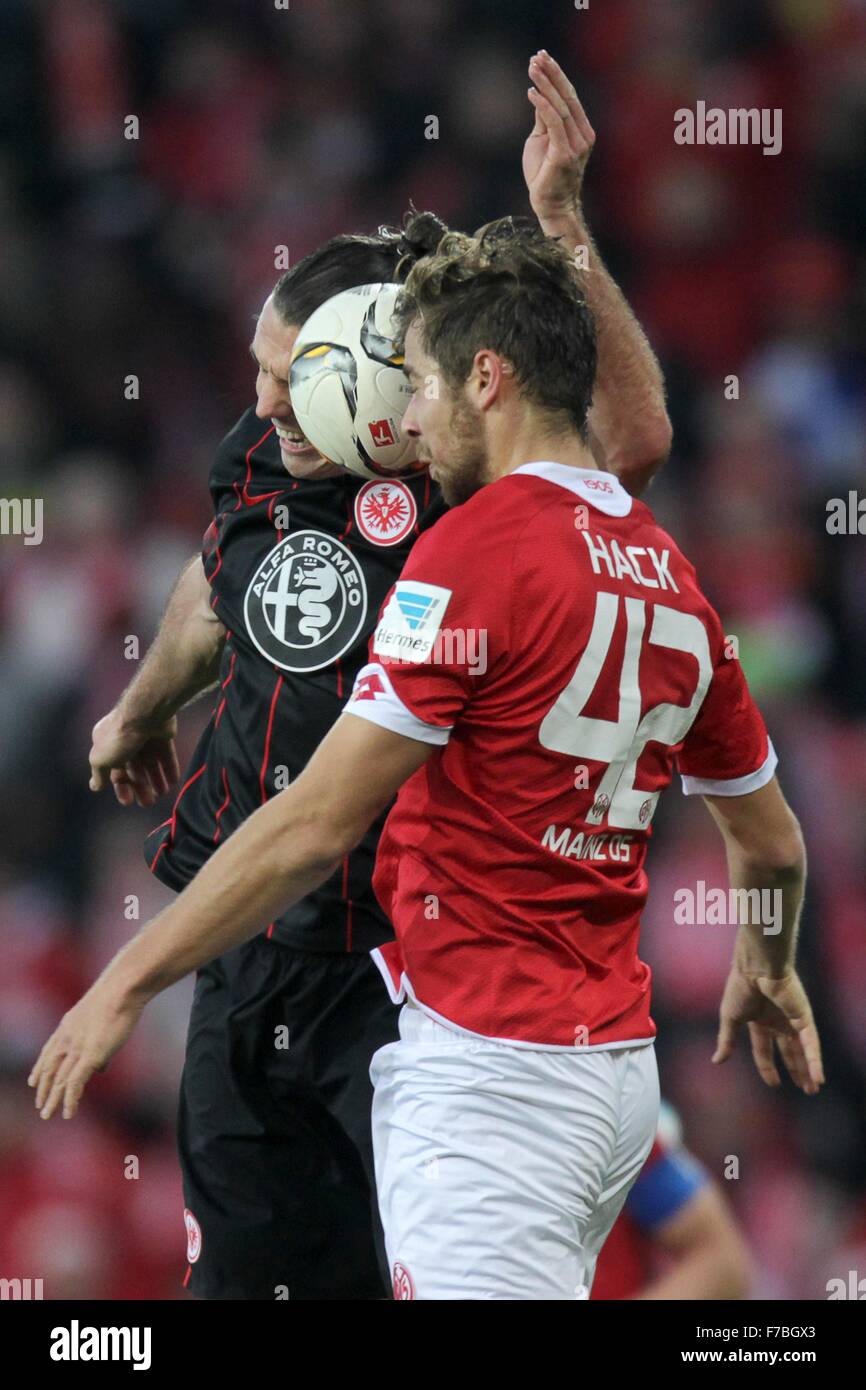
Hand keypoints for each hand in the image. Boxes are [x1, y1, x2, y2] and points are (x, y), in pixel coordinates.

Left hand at [28, 980, 145, 1118]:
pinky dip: (70, 1101)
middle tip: (41, 1105)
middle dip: (44, 1088)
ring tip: (47, 1115)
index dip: (39, 1068)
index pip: (48, 1052)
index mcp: (67, 1026)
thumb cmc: (119, 997)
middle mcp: (67, 1039)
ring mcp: (77, 1048)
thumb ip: (98, 1042)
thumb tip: (100, 1067)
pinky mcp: (90, 1057)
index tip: (34, 1082)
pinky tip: (68, 1113)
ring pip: (59, 1080)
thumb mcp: (103, 1018)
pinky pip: (74, 1084)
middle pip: (49, 1068)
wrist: (122, 989)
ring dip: (52, 1099)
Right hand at [89, 707, 179, 807]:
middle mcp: (125, 741)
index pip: (114, 770)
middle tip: (148, 803)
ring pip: (150, 764)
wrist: (146, 714)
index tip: (128, 802)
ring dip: (155, 780)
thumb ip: (99, 773)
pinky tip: (172, 782)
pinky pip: (166, 755)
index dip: (121, 787)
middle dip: (140, 787)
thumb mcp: (101, 758)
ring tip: (161, 794)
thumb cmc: (119, 738)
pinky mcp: (162, 735)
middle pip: (134, 769)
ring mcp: (144, 738)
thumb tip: (94, 786)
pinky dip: (169, 769)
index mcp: (107, 744)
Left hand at [523, 50, 594, 223]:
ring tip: (532, 67)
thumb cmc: (544, 175)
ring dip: (546, 85)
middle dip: (552, 74)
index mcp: (581, 130)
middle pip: (568, 96)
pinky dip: (543, 106)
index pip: (569, 97)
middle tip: (538, 55)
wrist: (550, 206)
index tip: (543, 57)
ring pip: (561, 107)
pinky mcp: (565, 154)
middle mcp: (583, 135)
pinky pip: (554, 124)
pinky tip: (531, 92)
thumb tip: (540, 94)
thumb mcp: (543, 140)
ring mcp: (576, 145)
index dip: (556, 75)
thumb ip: (544, 119)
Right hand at [713, 966, 823, 1094]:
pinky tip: (818, 1076)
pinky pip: (811, 1043)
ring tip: (813, 1089)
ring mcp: (792, 1020)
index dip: (768, 1068)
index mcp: (759, 1021)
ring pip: (803, 1051)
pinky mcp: (804, 1018)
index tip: (774, 1084)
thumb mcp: (730, 1017)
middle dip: (797, 1071)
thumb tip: (716, 1061)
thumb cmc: (740, 987)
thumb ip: (726, 1040)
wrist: (756, 967)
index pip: (764, 1049)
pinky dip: (815, 1060)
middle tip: (806, 1090)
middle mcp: (778, 1022)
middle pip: (790, 1052)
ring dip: (809, 1070)